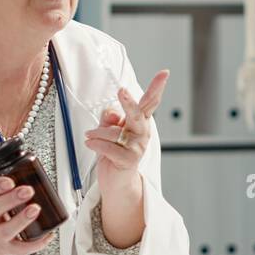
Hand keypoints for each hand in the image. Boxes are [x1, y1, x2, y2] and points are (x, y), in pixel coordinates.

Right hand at [0, 176, 56, 254]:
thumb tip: (27, 172)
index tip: (9, 181)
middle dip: (10, 199)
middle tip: (27, 190)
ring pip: (6, 230)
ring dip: (22, 220)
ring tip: (35, 209)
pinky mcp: (6, 249)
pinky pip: (21, 249)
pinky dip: (36, 243)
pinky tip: (48, 234)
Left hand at [84, 69, 168, 183]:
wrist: (116, 182)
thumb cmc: (112, 153)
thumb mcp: (109, 131)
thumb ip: (110, 118)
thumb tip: (112, 110)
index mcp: (139, 122)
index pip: (149, 102)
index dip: (157, 87)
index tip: (165, 73)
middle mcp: (142, 133)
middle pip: (138, 113)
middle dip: (129, 102)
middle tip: (122, 90)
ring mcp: (137, 148)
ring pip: (115, 132)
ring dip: (97, 133)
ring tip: (89, 136)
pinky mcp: (128, 161)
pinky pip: (108, 147)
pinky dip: (95, 144)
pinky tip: (90, 144)